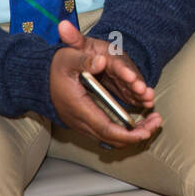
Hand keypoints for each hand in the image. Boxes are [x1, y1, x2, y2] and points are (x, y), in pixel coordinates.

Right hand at [48, 20, 161, 146]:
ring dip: (133, 133)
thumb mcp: (67, 58)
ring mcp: (83, 124)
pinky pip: (108, 132)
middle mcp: (81, 121)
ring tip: (153, 122)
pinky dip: (125, 131)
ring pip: (111, 137)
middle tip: (156, 124)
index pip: (105, 128)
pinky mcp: (86, 121)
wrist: (38, 79)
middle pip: (111, 137)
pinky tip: (139, 122)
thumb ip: (84, 59)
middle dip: (136, 135)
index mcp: (79, 108)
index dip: (126, 133)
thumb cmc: (54, 68)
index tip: (144, 131)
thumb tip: (101, 61)